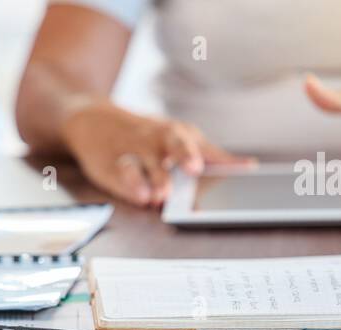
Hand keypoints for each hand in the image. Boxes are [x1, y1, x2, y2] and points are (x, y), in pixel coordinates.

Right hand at [60, 101, 251, 206]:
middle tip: (194, 168)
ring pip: (146, 159)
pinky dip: (131, 184)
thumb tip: (246, 164)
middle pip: (174, 142)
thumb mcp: (177, 138)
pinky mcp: (112, 164)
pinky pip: (122, 172)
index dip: (224, 159)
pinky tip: (141, 197)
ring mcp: (133, 150)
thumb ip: (210, 154)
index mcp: (178, 133)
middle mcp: (157, 138)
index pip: (204, 145)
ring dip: (156, 176)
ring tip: (162, 194)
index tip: (247, 167)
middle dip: (185, 154)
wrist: (94, 121)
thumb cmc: (144, 135)